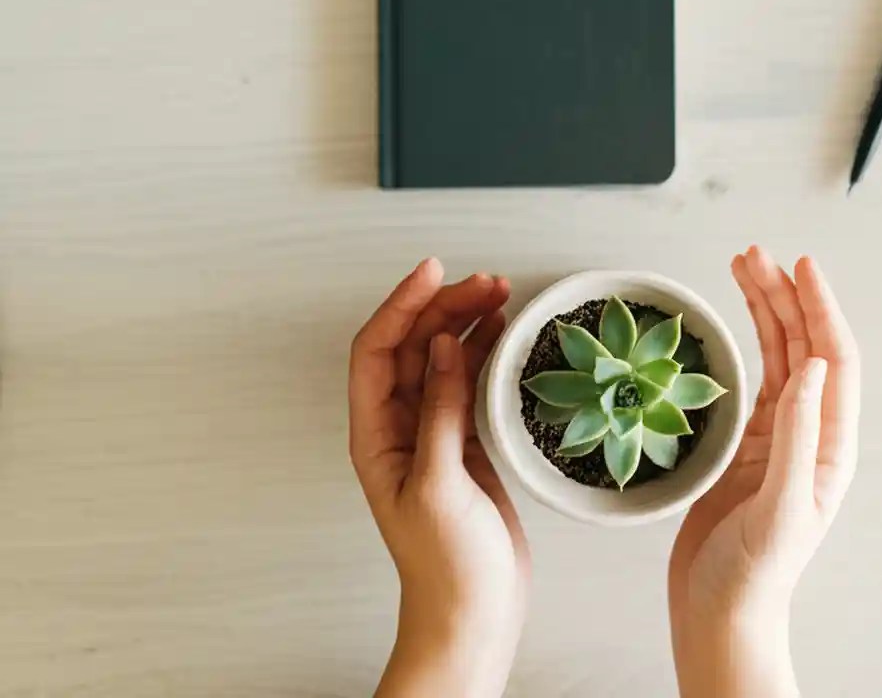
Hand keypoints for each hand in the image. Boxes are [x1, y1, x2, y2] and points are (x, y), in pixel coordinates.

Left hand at [348, 259, 528, 697]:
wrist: (474, 611)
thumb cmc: (447, 564)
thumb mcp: (439, 483)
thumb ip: (441, 411)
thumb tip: (443, 346)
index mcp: (376, 436)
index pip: (378, 352)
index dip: (401, 306)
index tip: (433, 272)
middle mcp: (400, 429)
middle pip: (413, 349)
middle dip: (444, 308)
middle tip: (486, 282)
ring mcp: (435, 436)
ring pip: (444, 362)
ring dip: (467, 325)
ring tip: (500, 295)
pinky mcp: (467, 447)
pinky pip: (471, 386)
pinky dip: (486, 356)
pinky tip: (504, 335)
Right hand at [669, 247, 859, 696]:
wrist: (719, 611)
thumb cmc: (753, 573)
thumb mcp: (780, 505)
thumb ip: (795, 436)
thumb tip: (810, 367)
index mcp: (829, 446)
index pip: (833, 360)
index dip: (820, 309)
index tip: (802, 266)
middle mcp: (809, 434)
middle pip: (803, 347)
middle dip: (784, 297)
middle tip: (756, 254)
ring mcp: (776, 438)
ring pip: (776, 357)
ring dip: (764, 312)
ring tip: (743, 268)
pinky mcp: (745, 447)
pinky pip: (750, 380)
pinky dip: (742, 344)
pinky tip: (733, 320)